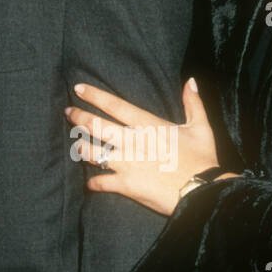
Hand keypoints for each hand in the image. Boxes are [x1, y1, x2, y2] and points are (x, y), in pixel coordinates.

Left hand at [65, 77, 221, 216]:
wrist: (202, 191)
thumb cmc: (202, 159)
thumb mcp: (201, 128)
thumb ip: (193, 103)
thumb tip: (191, 81)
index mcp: (148, 125)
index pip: (115, 105)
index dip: (94, 95)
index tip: (78, 88)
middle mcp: (132, 141)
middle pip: (96, 126)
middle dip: (78, 117)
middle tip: (68, 112)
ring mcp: (126, 163)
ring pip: (92, 152)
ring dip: (81, 148)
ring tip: (77, 145)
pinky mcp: (125, 185)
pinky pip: (100, 182)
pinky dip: (93, 183)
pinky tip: (91, 183)